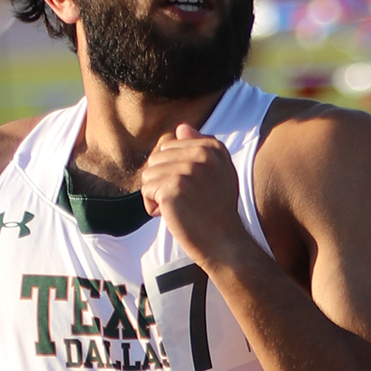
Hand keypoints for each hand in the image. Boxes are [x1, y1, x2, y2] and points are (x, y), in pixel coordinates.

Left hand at [139, 123, 251, 267]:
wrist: (224, 242)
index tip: (190, 188)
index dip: (171, 170)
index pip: (168, 145)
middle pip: (156, 158)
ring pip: (149, 175)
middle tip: (183, 201)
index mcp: (212, 147)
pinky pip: (146, 190)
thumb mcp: (220, 173)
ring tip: (178, 209)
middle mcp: (201, 154)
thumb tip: (181, 127)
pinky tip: (171, 216)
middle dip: (161, 182)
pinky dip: (153, 207)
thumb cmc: (218, 210)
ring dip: (156, 196)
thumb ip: (202, 147)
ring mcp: (187, 170)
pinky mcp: (173, 188)